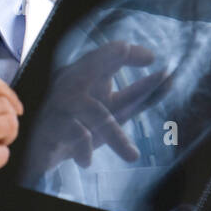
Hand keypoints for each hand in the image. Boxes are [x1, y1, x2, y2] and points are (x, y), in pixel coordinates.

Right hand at [20, 42, 172, 182]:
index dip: (128, 52)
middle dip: (107, 56)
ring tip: (132, 156)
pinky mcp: (49, 126)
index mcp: (88, 76)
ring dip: (115, 135)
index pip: (108, 54)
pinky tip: (87, 161)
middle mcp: (72, 83)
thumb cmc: (79, 127)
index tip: (152, 58)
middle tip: (123, 48)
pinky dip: (82, 147)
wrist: (41, 154)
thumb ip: (138, 95)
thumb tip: (168, 78)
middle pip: (91, 64)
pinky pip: (71, 133)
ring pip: (91, 110)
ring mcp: (59, 104)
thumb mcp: (114, 110)